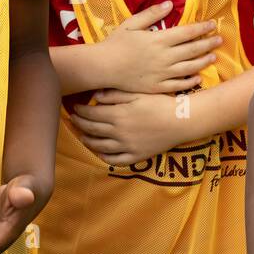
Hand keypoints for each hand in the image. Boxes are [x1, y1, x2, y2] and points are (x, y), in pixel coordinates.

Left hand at [69, 88, 186, 164]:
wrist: (181, 121)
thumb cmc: (160, 103)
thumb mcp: (137, 93)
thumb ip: (114, 94)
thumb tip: (94, 96)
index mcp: (118, 115)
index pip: (91, 114)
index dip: (79, 110)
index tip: (73, 107)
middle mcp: (119, 132)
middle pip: (92, 129)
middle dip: (79, 124)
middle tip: (72, 119)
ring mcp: (127, 146)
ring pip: (99, 146)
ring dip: (86, 140)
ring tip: (81, 135)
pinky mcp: (137, 156)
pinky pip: (115, 160)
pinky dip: (104, 157)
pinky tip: (99, 151)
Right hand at [99, 1, 221, 93]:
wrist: (103, 67)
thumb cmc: (115, 43)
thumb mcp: (132, 24)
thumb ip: (152, 14)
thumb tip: (170, 4)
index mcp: (159, 40)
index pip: (187, 32)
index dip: (202, 28)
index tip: (212, 25)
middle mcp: (164, 57)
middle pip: (192, 49)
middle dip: (208, 44)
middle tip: (220, 40)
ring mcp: (161, 73)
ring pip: (189, 68)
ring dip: (203, 62)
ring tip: (213, 57)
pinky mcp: (156, 86)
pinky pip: (178, 85)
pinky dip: (190, 82)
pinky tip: (198, 78)